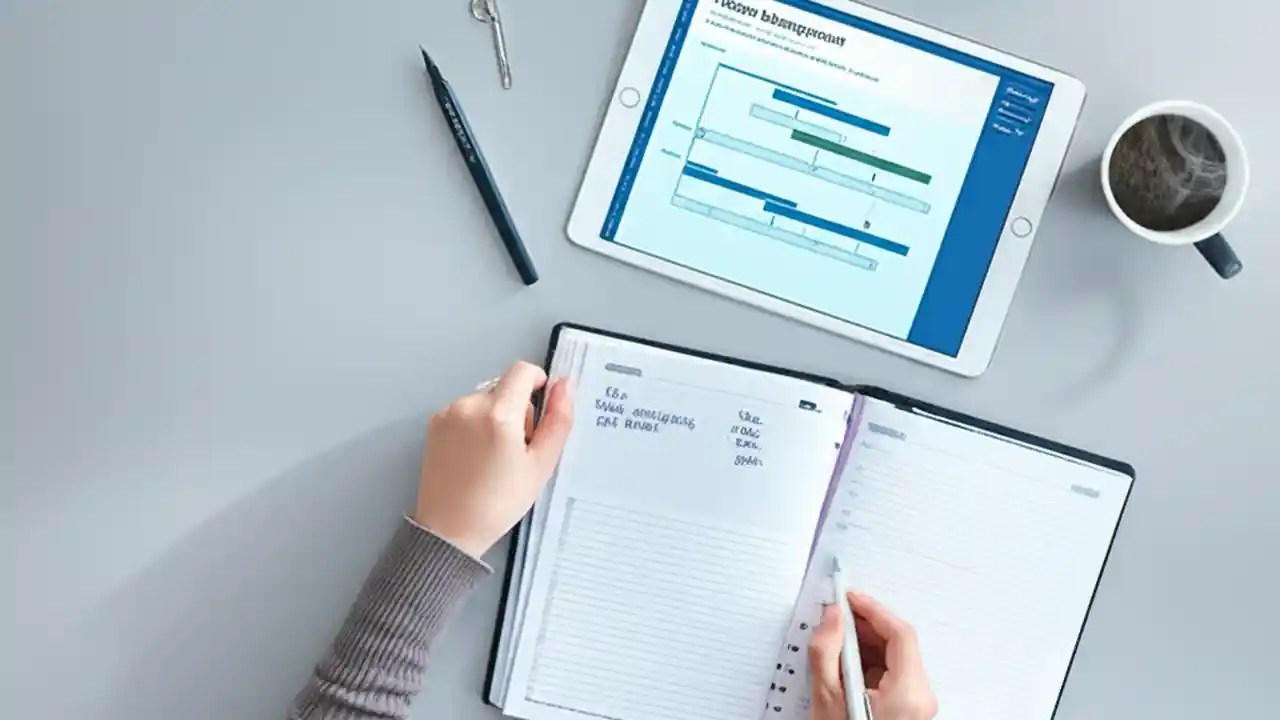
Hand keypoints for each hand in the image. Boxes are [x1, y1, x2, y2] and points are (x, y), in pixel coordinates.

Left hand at [413, 361, 573, 557]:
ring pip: (485, 399)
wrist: (450, 529)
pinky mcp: (435, 424)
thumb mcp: (541, 465)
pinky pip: (465, 411)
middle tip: (517, 448)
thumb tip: (564, 385)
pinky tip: (476, 456)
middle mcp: (469, 406)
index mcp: (499, 414)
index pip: (522, 371)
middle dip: (517, 409)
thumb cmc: (498, 503)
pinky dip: (476, 424)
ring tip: (494, 456)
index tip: (541, 405)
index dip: (538, 382)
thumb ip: (558, 420)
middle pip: (504, 387)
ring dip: (495, 416)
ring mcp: (448, 414)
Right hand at [807, 590, 936, 719]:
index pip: (900, 635)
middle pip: (900, 643)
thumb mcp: (827, 698)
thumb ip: (826, 651)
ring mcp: (918, 704)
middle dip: (868, 625)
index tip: (851, 599)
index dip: (874, 610)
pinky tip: (846, 660)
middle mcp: (922, 697)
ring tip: (837, 638)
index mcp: (909, 693)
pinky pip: (893, 672)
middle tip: (840, 614)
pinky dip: (871, 660)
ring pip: (896, 657)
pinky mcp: (909, 707)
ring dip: (867, 642)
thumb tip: (832, 619)